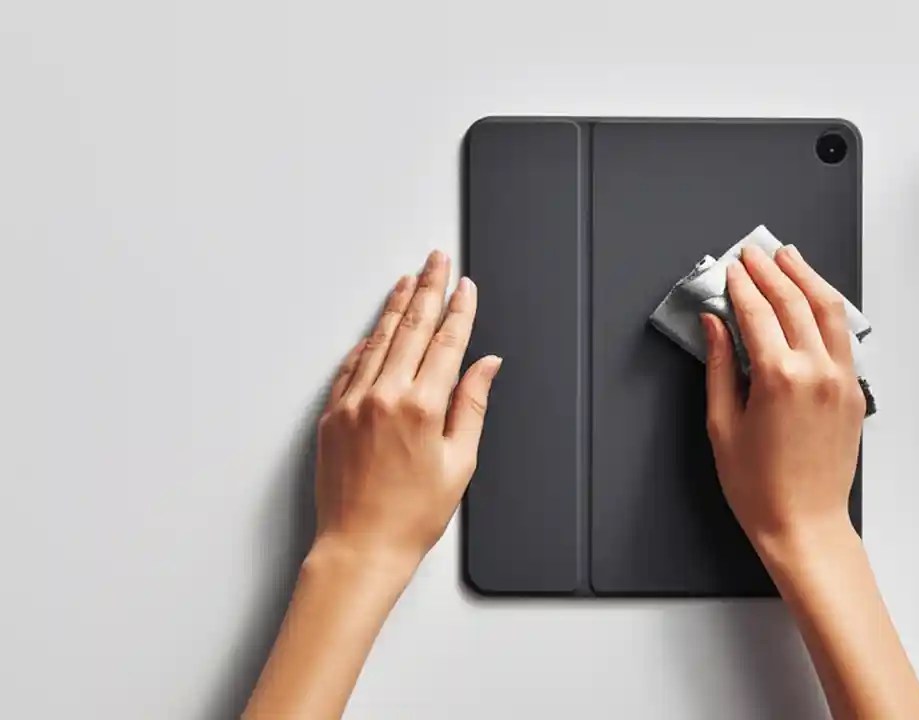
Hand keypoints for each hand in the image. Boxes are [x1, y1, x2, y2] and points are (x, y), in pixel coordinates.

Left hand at [314, 250, 501, 571]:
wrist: (359, 548)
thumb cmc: (410, 516)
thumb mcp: (459, 463)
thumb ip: (471, 406)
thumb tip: (485, 367)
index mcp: (422, 407)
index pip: (447, 342)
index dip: (460, 310)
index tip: (466, 286)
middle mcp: (384, 396)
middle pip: (413, 328)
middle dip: (429, 288)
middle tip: (437, 260)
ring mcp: (353, 403)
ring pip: (379, 339)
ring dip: (397, 305)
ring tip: (409, 279)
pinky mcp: (331, 415)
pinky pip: (351, 365)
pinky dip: (367, 342)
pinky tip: (377, 328)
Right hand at [702, 243, 863, 555]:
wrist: (804, 524)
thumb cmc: (760, 487)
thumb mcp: (723, 424)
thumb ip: (719, 366)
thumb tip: (714, 325)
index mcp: (779, 378)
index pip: (757, 312)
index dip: (741, 286)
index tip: (730, 270)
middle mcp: (816, 371)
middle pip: (793, 301)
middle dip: (771, 271)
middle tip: (753, 254)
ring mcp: (841, 379)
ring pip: (828, 310)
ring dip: (807, 278)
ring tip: (789, 257)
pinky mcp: (854, 391)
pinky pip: (843, 336)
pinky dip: (828, 309)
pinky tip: (815, 298)